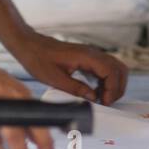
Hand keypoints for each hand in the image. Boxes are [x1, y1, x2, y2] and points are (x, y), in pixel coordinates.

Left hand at [13, 32, 128, 105]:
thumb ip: (76, 89)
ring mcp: (91, 55)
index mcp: (86, 56)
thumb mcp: (55, 79)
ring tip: (102, 99)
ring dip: (113, 84)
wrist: (30, 45)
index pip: (111, 71)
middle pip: (119, 69)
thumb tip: (93, 98)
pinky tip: (96, 92)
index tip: (105, 103)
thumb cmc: (39, 59)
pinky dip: (106, 81)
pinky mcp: (87, 59)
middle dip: (118, 88)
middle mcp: (92, 53)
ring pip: (114, 68)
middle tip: (107, 103)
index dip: (112, 89)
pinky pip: (105, 69)